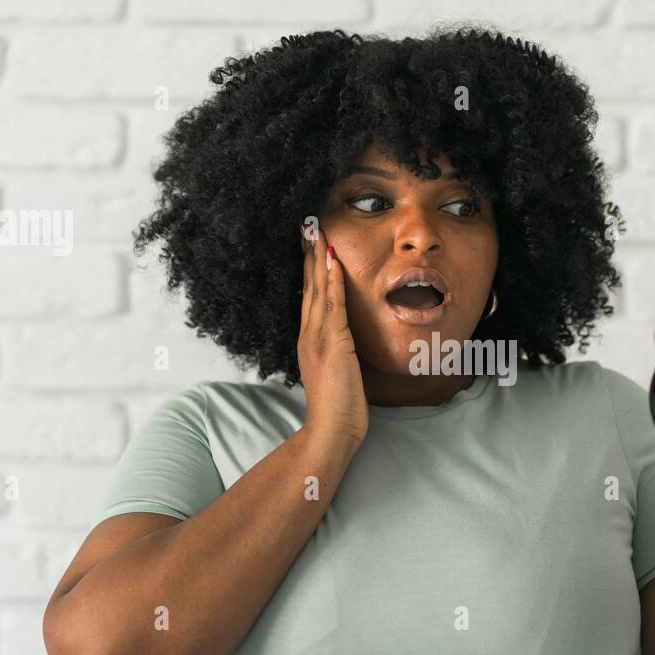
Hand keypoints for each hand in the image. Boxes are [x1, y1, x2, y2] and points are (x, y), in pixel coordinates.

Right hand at [297, 220, 367, 448]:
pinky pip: (333, 304)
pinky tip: (332, 259)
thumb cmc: (339, 407)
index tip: (311, 243)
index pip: (310, 295)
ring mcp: (319, 337)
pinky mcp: (333, 343)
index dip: (310, 267)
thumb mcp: (338, 372)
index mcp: (311, 339)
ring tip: (317, 230)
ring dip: (318, 257)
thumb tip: (346, 341)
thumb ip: (339, 352)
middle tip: (308, 224)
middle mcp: (310, 333)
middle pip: (309, 284)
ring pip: (318, 288)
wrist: (331, 430)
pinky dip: (332, 279)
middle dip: (308, 253)